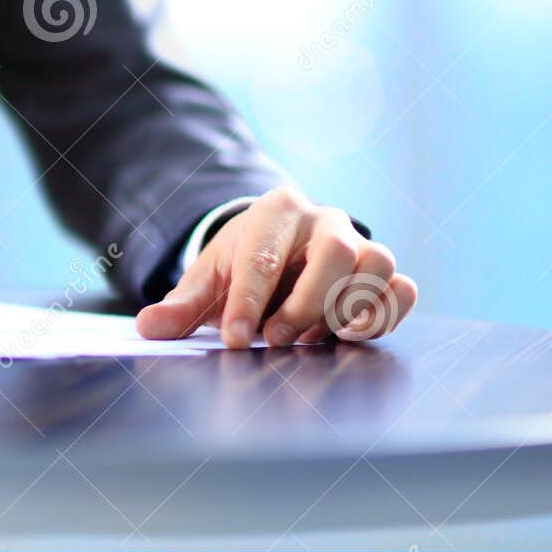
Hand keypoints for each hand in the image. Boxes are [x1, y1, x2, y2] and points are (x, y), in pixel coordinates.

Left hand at [135, 188, 416, 347]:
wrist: (278, 255)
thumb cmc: (240, 267)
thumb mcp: (207, 280)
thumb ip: (181, 305)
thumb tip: (148, 327)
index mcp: (275, 211)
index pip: (264, 254)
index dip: (248, 301)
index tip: (235, 340)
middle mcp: (325, 220)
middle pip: (335, 250)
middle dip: (305, 302)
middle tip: (277, 338)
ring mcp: (361, 243)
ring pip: (377, 264)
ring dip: (349, 307)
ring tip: (317, 339)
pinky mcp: (384, 274)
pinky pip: (403, 289)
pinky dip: (385, 315)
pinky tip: (352, 335)